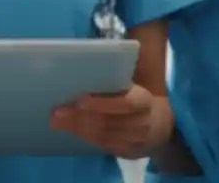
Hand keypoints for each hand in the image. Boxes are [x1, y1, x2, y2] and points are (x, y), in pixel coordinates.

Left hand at [49, 84, 168, 158]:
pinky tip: (72, 129)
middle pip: (108, 122)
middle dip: (80, 117)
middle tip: (57, 111)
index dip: (102, 103)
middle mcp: (143, 123)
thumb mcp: (135, 88)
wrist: (161, 128)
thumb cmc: (141, 101)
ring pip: (103, 136)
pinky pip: (103, 146)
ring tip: (58, 121)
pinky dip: (85, 137)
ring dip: (78, 128)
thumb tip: (84, 65)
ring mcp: (136, 141)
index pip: (125, 103)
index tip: (80, 99)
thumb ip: (116, 81)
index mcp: (145, 100)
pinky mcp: (128, 153)